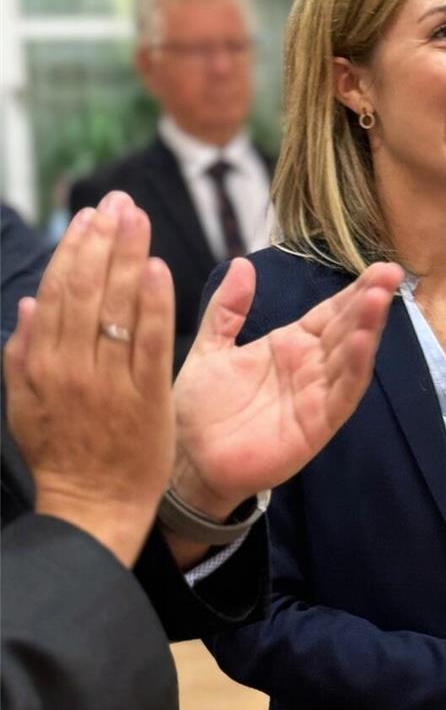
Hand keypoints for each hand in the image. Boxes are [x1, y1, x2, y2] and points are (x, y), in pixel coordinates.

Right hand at [3, 194, 174, 568]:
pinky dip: (153, 303)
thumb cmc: (61, 456)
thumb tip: (27, 306)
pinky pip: (148, 342)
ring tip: (138, 219)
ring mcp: (111, 381)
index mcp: (42, 364)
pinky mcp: (147, 399)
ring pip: (117, 307)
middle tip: (119, 202)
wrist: (94, 508)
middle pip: (87, 289)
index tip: (90, 216)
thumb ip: (22, 355)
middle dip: (103, 240)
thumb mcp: (25, 406)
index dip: (73, 249)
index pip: (58, 292)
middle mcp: (73, 367)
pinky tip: (159, 269)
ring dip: (128, 257)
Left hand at [171, 258, 402, 522]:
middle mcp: (310, 367)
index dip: (354, 289)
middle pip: (347, 328)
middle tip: (391, 271)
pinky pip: (342, 394)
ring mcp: (317, 395)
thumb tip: (243, 264)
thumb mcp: (212, 348)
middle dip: (370, 301)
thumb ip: (228, 309)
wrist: (189, 460)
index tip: (378, 265)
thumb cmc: (200, 408)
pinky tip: (365, 343)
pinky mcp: (317, 424)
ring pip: (350, 357)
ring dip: (367, 328)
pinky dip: (356, 368)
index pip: (330, 312)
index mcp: (289, 345)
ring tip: (380, 299)